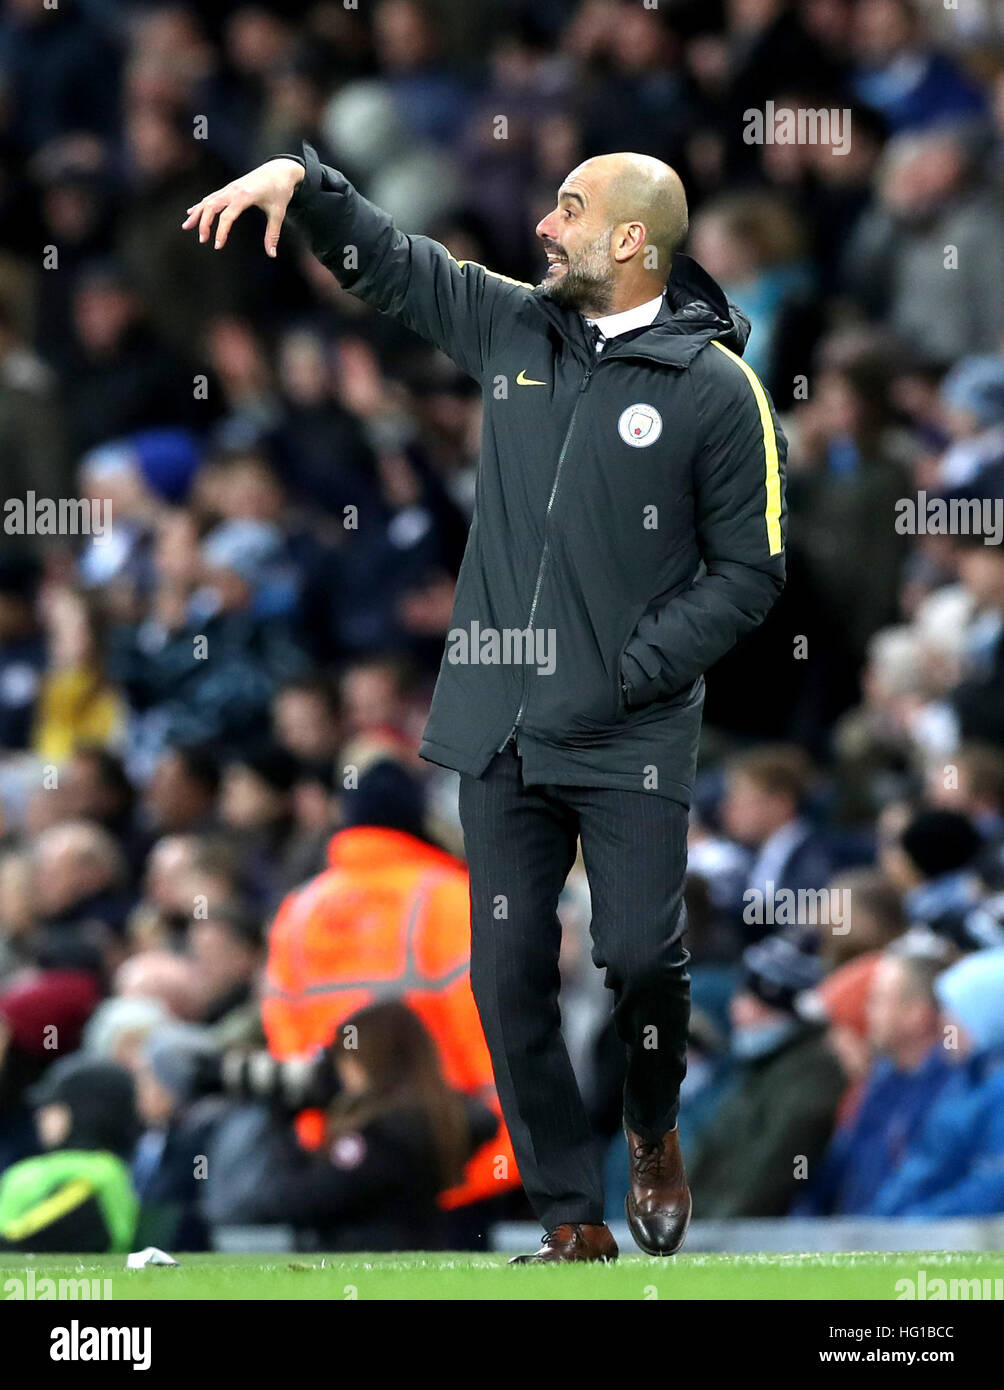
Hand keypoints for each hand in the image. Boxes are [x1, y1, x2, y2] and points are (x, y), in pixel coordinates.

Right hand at [182, 157, 305, 257]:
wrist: (280, 169)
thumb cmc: (280, 190)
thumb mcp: (278, 212)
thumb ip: (273, 234)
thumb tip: (272, 254)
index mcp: (244, 196)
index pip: (227, 216)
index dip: (221, 232)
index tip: (218, 245)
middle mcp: (233, 190)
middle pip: (212, 207)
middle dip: (204, 223)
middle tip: (202, 239)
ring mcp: (230, 187)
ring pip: (208, 200)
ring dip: (197, 213)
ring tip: (186, 226)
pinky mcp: (230, 187)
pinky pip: (211, 196)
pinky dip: (201, 205)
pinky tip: (192, 212)